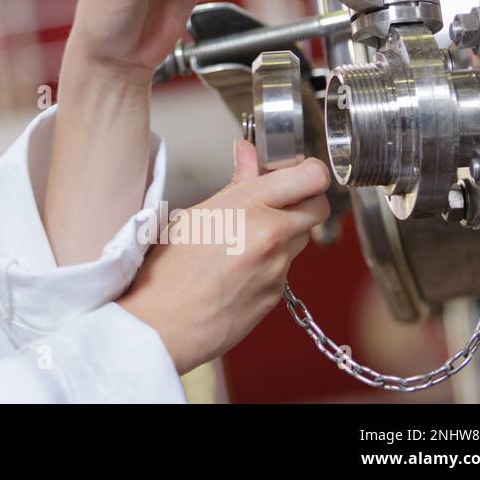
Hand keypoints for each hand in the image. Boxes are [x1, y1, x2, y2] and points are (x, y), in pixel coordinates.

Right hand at [116, 139, 330, 374]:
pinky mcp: (278, 295)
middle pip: (318, 205)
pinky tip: (238, 265)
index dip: (305, 171)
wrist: (162, 326)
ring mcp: (278, 269)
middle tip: (276, 199)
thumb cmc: (166, 270)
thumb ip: (235, 184)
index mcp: (247, 208)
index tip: (291, 171)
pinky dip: (270, 260)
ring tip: (246, 235)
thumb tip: (248, 153)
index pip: (310, 176)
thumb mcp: (194, 214)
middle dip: (303, 199)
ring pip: (302, 236)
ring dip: (286, 229)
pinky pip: (285, 266)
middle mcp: (271, 237)